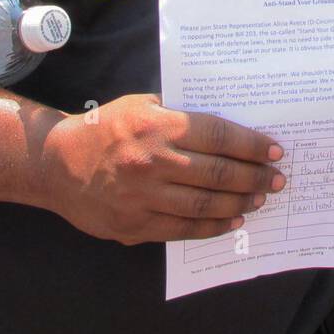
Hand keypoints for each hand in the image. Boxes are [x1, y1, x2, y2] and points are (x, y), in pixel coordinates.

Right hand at [42, 94, 283, 244]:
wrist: (56, 164)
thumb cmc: (105, 129)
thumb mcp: (142, 105)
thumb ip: (180, 114)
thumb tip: (228, 127)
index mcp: (157, 126)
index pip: (219, 136)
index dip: (252, 145)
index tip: (275, 150)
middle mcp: (152, 162)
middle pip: (218, 173)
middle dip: (255, 177)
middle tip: (276, 179)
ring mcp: (143, 197)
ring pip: (205, 204)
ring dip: (239, 203)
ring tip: (259, 199)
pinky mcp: (135, 225)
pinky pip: (183, 228)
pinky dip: (212, 226)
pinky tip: (232, 220)